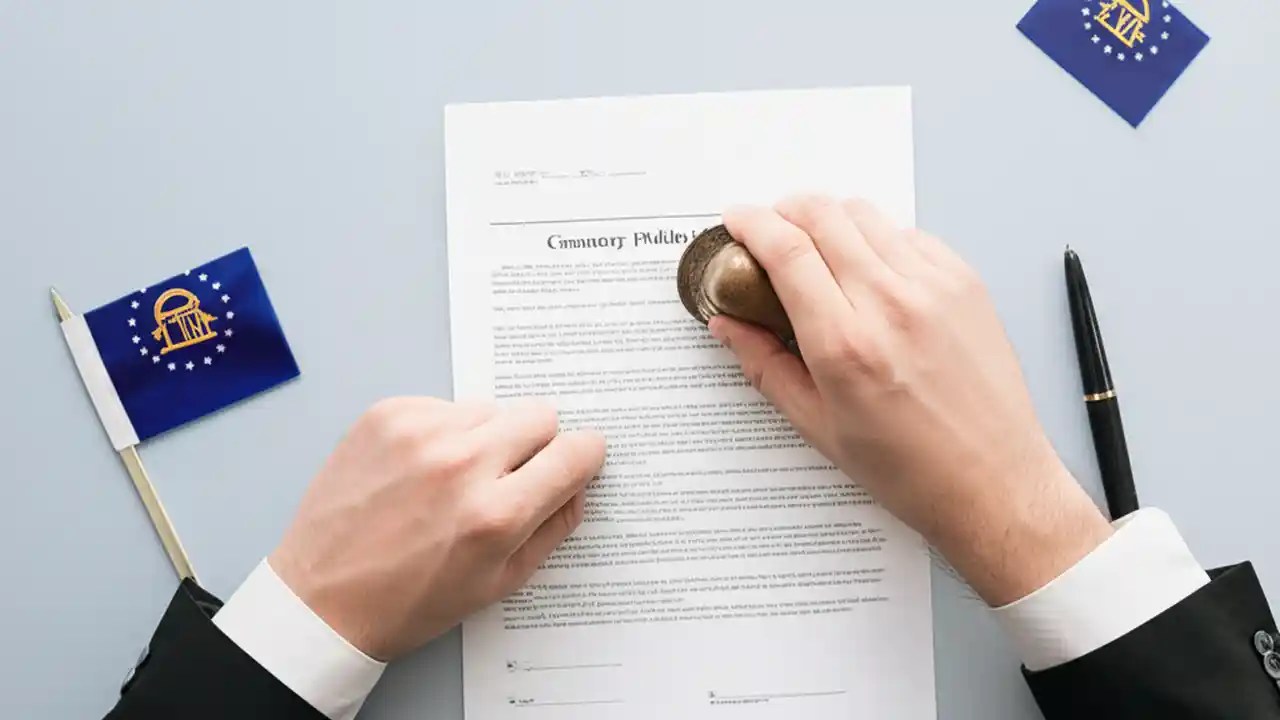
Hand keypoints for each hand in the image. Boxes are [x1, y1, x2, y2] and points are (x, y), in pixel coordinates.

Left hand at [269, 397, 605, 659]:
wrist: (322, 598)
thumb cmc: (410, 601)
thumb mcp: (499, 582)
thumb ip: (553, 528)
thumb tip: (578, 483)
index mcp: (497, 515)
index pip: (574, 453)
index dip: (584, 457)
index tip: (578, 461)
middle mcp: (462, 464)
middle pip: (540, 415)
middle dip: (538, 444)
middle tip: (511, 477)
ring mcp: (420, 433)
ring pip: (491, 408)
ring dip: (487, 437)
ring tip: (455, 480)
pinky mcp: (386, 415)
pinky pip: (444, 406)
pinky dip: (443, 432)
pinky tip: (421, 471)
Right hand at [710, 197, 1111, 605]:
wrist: (993, 482)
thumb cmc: (911, 468)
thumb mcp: (818, 426)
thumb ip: (764, 366)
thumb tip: (729, 325)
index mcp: (844, 345)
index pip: (787, 251)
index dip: (751, 224)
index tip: (736, 221)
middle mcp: (890, 305)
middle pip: (823, 215)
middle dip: (784, 210)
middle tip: (769, 230)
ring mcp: (933, 288)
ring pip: (865, 214)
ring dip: (829, 217)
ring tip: (817, 247)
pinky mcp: (965, 283)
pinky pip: (908, 234)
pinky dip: (877, 237)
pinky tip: (869, 267)